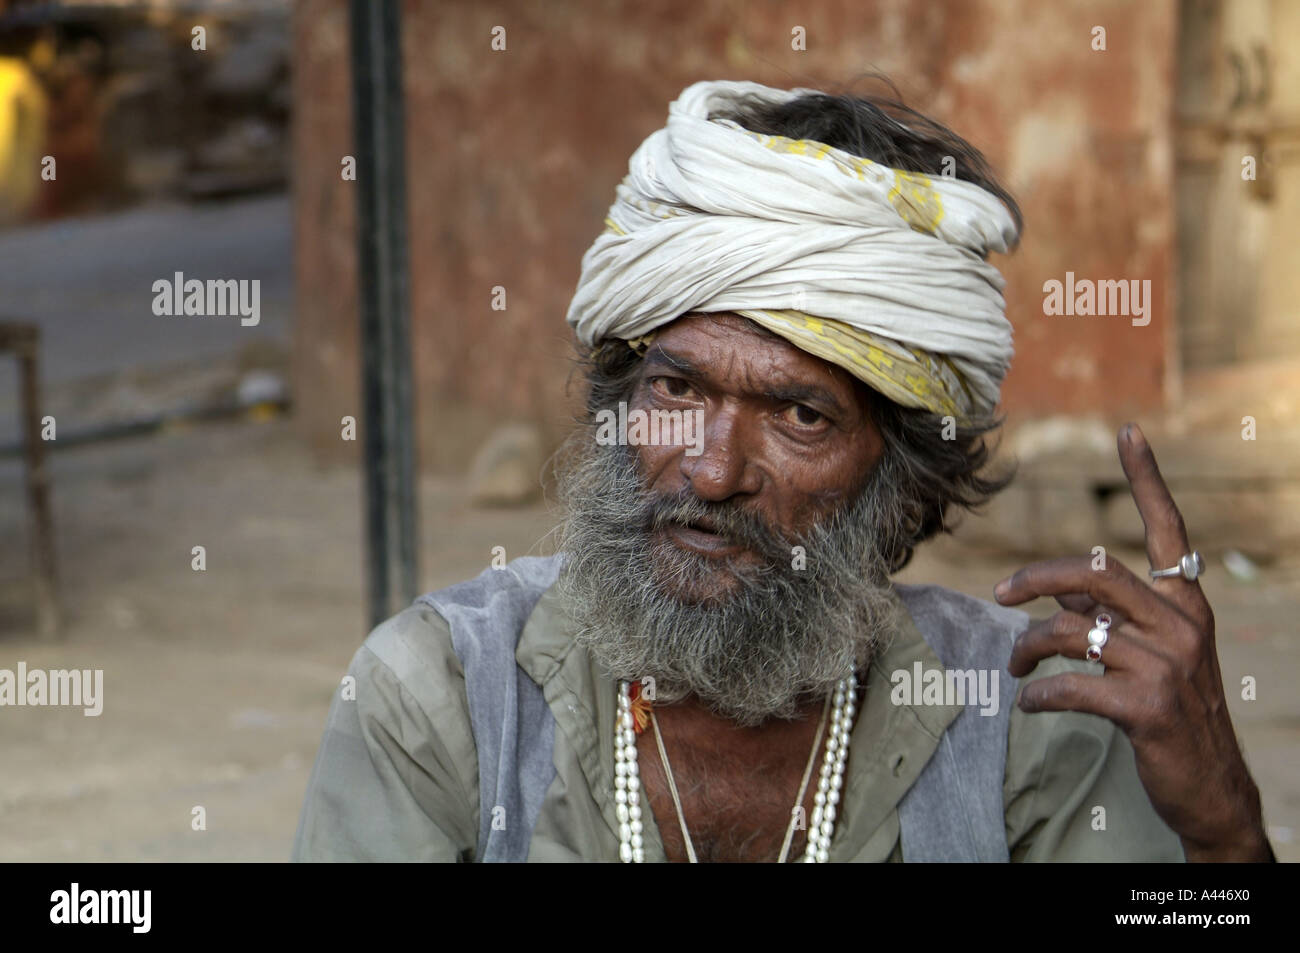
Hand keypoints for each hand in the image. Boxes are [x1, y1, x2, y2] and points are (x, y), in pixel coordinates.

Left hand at [994, 423, 1270, 861]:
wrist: (1210, 788)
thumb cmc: (1168, 712)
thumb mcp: (1150, 653)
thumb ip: (1111, 617)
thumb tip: (1056, 598)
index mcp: (1185, 602)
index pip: (1167, 530)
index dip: (1147, 479)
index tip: (1128, 431)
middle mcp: (1182, 624)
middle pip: (1093, 573)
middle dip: (1035, 578)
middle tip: (999, 592)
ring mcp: (1168, 664)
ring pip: (1070, 631)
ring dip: (1027, 648)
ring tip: (1016, 668)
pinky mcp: (1149, 705)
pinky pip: (1071, 684)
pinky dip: (1040, 695)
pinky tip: (1031, 704)